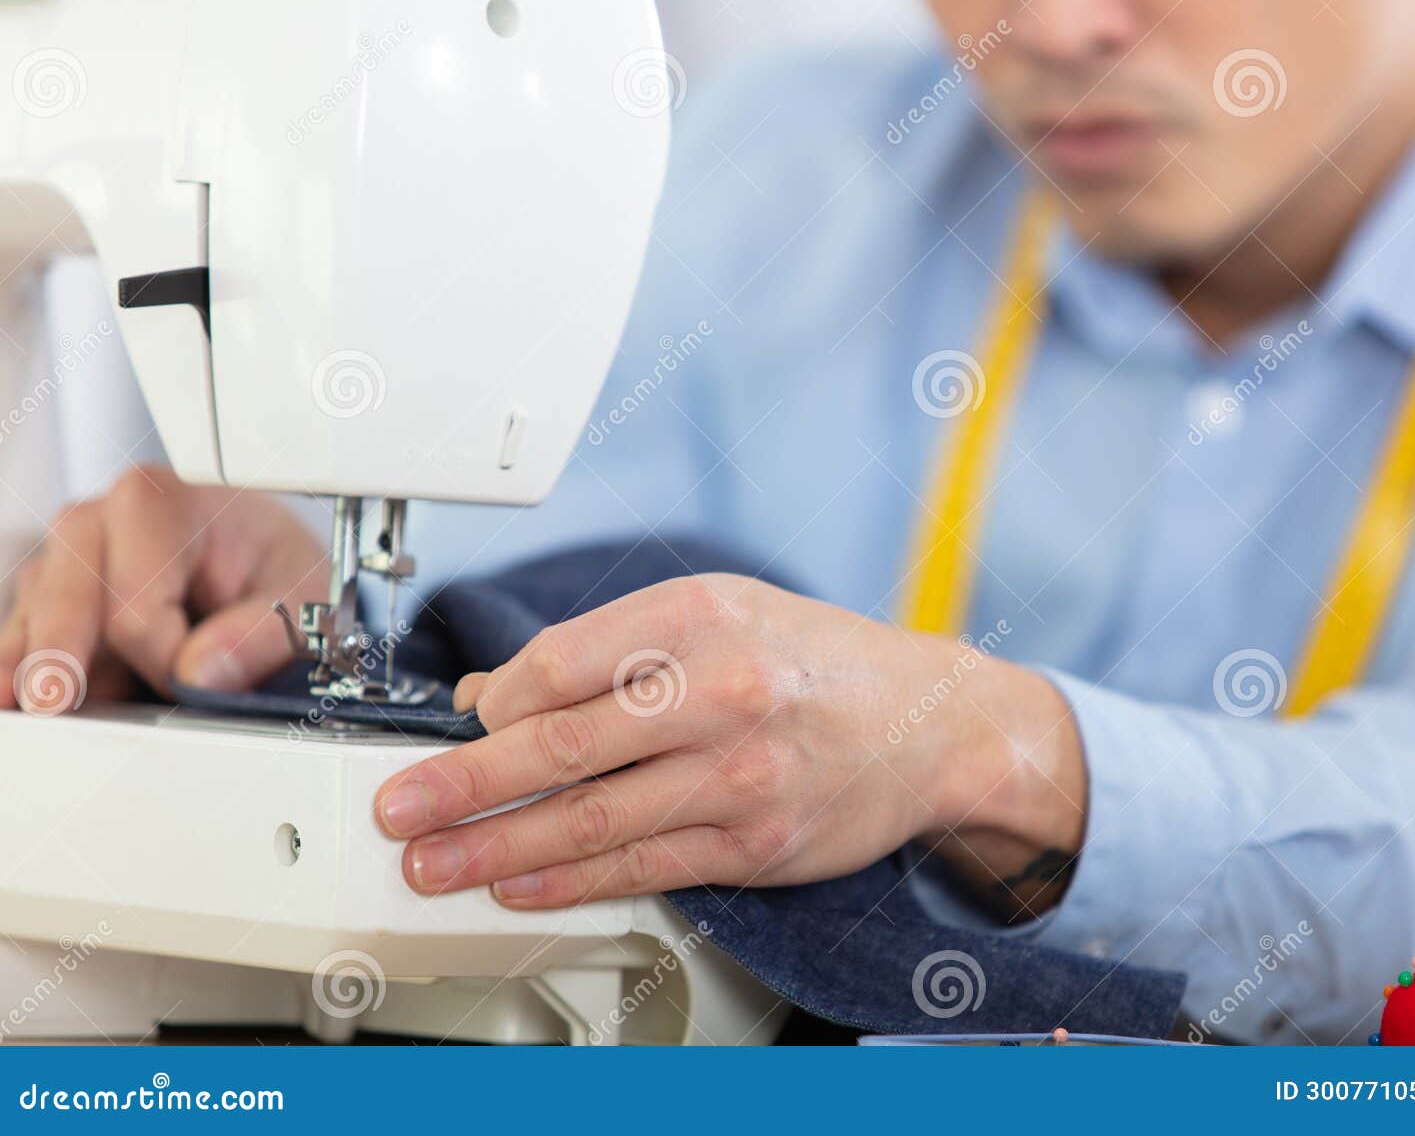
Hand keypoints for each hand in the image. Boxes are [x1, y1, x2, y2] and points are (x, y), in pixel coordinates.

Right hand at [0, 464, 328, 710]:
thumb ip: (259, 637)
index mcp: (159, 503)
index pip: (137, 603)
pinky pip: (22, 637)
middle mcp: (100, 521)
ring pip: (36, 622)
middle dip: (64, 659)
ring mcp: (68, 560)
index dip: (162, 656)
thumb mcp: (300, 594)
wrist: (262, 556)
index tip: (194, 681)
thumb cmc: (273, 563)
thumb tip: (203, 674)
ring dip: (47, 671)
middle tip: (53, 703)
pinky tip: (12, 695)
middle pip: (64, 600)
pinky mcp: (53, 599)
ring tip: (49, 708)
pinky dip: (20, 669)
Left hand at [373, 574, 1087, 914]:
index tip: (454, 727)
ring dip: (494, 847)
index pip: (560, 662)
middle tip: (398, 808)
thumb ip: (612, 649)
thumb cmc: (818, 661)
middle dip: (462, 784)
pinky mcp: (753, 841)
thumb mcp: (722, 612)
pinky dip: (568, 880)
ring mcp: (738, 774)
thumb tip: (500, 693)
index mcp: (699, 617)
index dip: (491, 705)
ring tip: (432, 862)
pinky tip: (517, 885)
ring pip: (590, 818)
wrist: (932, 722)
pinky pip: (641, 866)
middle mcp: (719, 691)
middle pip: (560, 743)